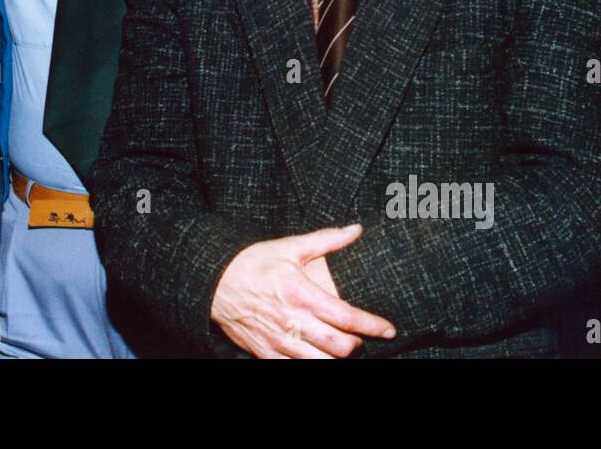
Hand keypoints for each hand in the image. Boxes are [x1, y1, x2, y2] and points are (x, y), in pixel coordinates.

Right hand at [210, 224, 395, 358]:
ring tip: (339, 349)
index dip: (373, 326)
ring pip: (322, 364)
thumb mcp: (289, 247)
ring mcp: (279, 341)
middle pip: (339, 347)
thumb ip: (326, 240)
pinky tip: (316, 358)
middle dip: (356, 345)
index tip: (389, 330)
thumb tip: (355, 229)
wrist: (211, 282)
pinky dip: (312, 366)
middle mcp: (293, 321)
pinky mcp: (265, 354)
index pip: (348, 317)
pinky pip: (295, 370)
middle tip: (358, 337)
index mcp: (302, 294)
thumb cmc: (252, 262)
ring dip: (336, 359)